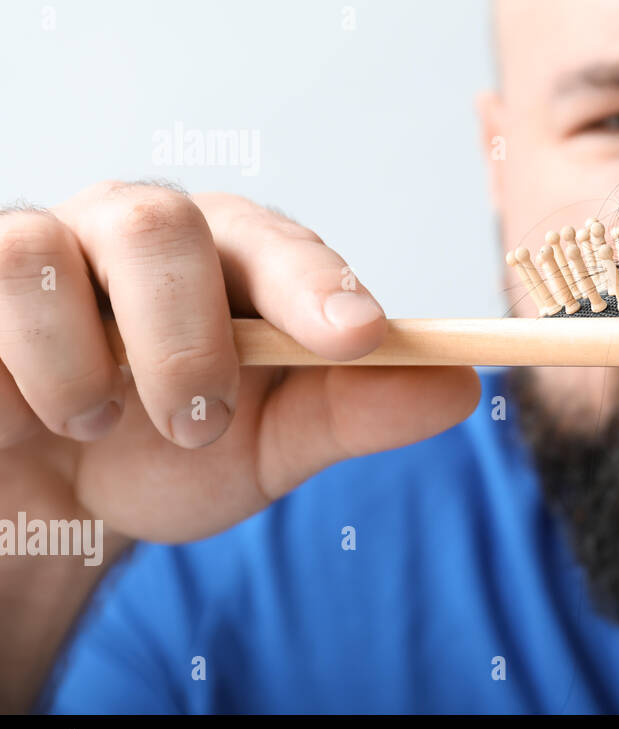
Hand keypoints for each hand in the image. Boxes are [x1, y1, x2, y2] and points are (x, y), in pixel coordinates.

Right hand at [0, 181, 479, 542]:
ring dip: (78, 364)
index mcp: (229, 257)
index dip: (317, 285)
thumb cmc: (169, 455)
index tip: (360, 339)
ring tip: (98, 423)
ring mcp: (38, 247)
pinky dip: (4, 378)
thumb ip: (354, 412)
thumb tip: (461, 387)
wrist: (56, 503)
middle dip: (184, 337)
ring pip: (40, 255)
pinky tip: (21, 418)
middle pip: (160, 226)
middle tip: (198, 423)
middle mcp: (135, 232)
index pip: (279, 244)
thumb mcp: (270, 447)